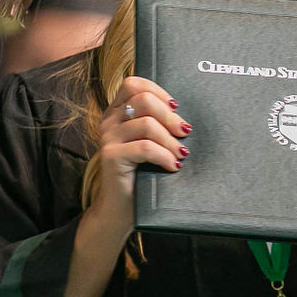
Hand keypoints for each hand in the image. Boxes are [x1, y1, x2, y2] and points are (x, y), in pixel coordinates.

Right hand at [53, 75, 191, 296]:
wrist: (119, 213)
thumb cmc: (141, 179)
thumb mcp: (150, 147)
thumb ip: (158, 127)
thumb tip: (189, 117)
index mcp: (116, 113)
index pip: (133, 83)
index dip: (157, 89)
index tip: (177, 106)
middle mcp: (108, 121)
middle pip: (142, 98)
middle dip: (170, 114)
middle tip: (185, 133)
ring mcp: (107, 138)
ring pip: (146, 123)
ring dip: (170, 139)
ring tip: (181, 156)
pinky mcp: (111, 158)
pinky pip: (143, 147)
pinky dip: (164, 155)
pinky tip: (173, 167)